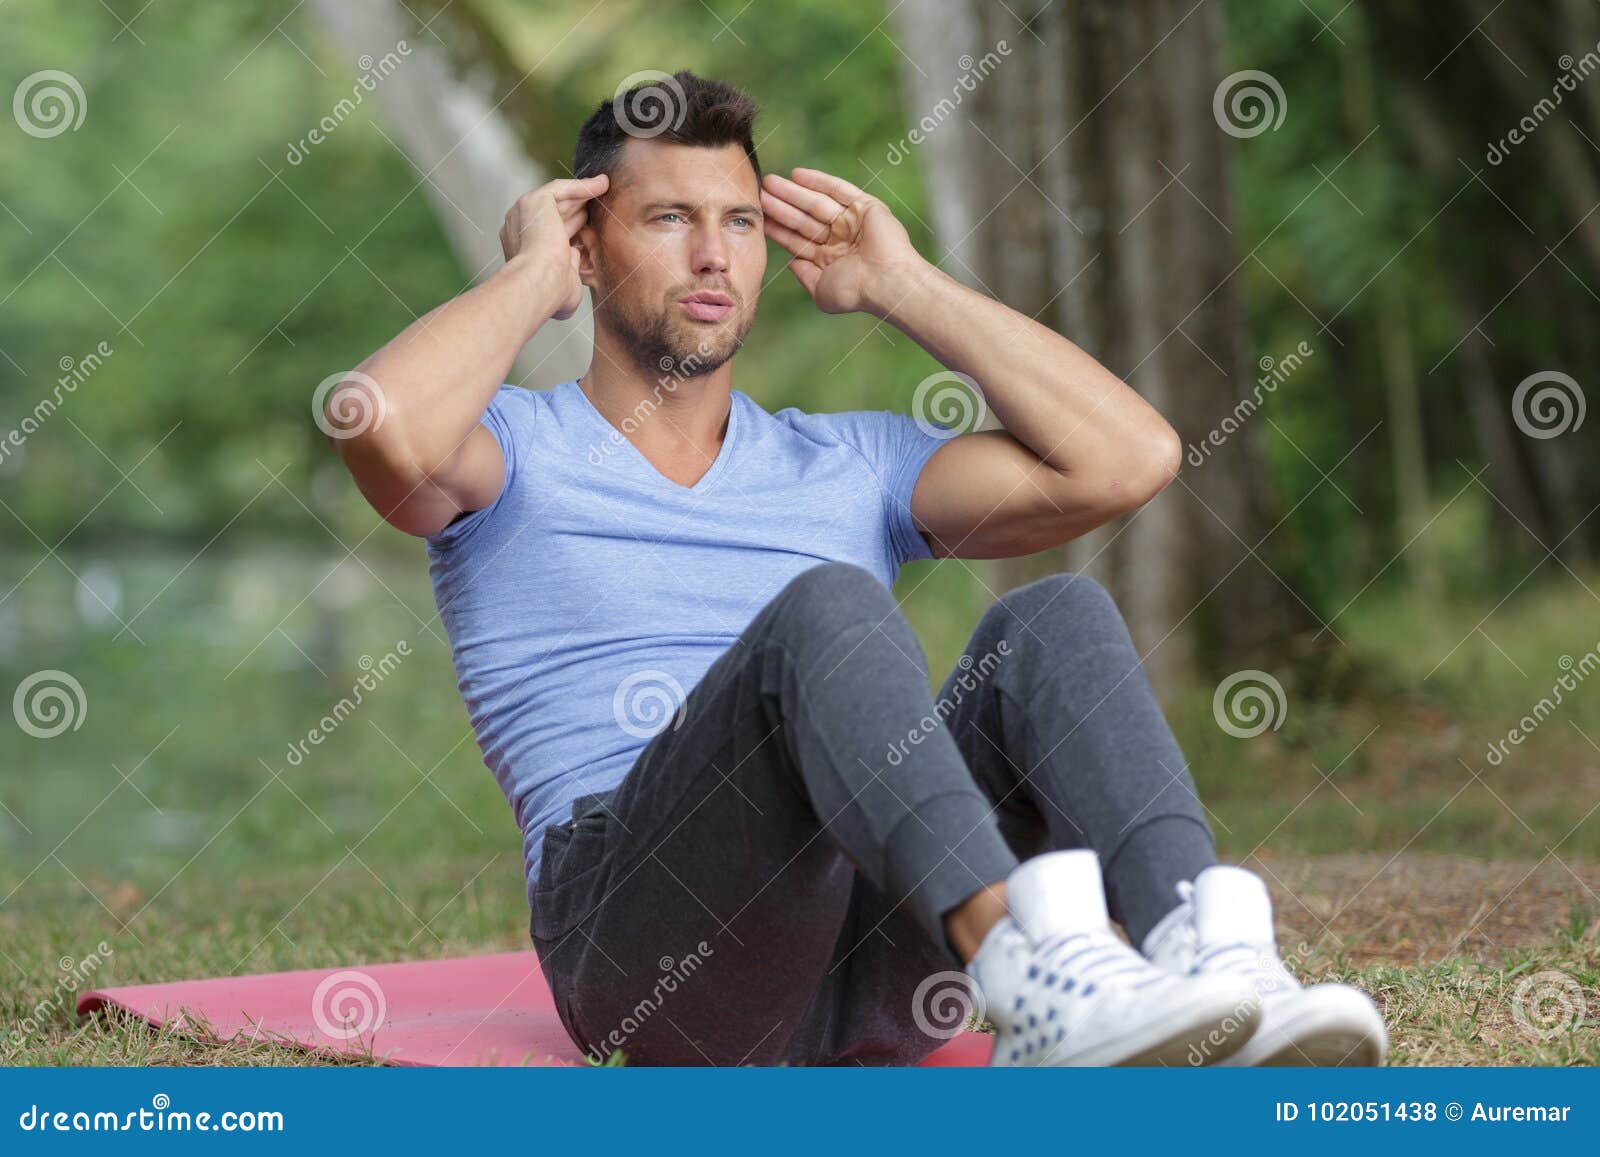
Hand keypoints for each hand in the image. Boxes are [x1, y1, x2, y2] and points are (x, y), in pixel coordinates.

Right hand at [499, 174, 608, 320]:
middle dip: (578, 206)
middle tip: (602, 202)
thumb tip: (574, 264)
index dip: (572, 227)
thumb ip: (568, 271)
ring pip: (558, 199)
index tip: (591, 225)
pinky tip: (602, 184)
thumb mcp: (565, 285)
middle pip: (554, 213)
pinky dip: (582, 186)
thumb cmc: (552, 294)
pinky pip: (561, 188)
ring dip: (583, 192)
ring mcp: (523, 213)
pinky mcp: (534, 201)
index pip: (550, 233)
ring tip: (605, 186)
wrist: (540, 283)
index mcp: (524, 250)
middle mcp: (519, 229)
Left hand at [760, 168, 923, 315]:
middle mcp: (840, 238)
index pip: (798, 240)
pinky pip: (838, 189)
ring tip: (769, 182)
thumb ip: (804, 276)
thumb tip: (790, 263)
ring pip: (816, 202)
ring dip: (793, 192)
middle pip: (804, 218)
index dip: (778, 229)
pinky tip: (796, 175)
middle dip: (781, 206)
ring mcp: (853, 221)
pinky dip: (818, 181)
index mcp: (830, 259)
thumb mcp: (821, 291)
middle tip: (759, 192)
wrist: (885, 282)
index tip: (758, 218)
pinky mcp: (865, 206)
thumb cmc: (855, 292)